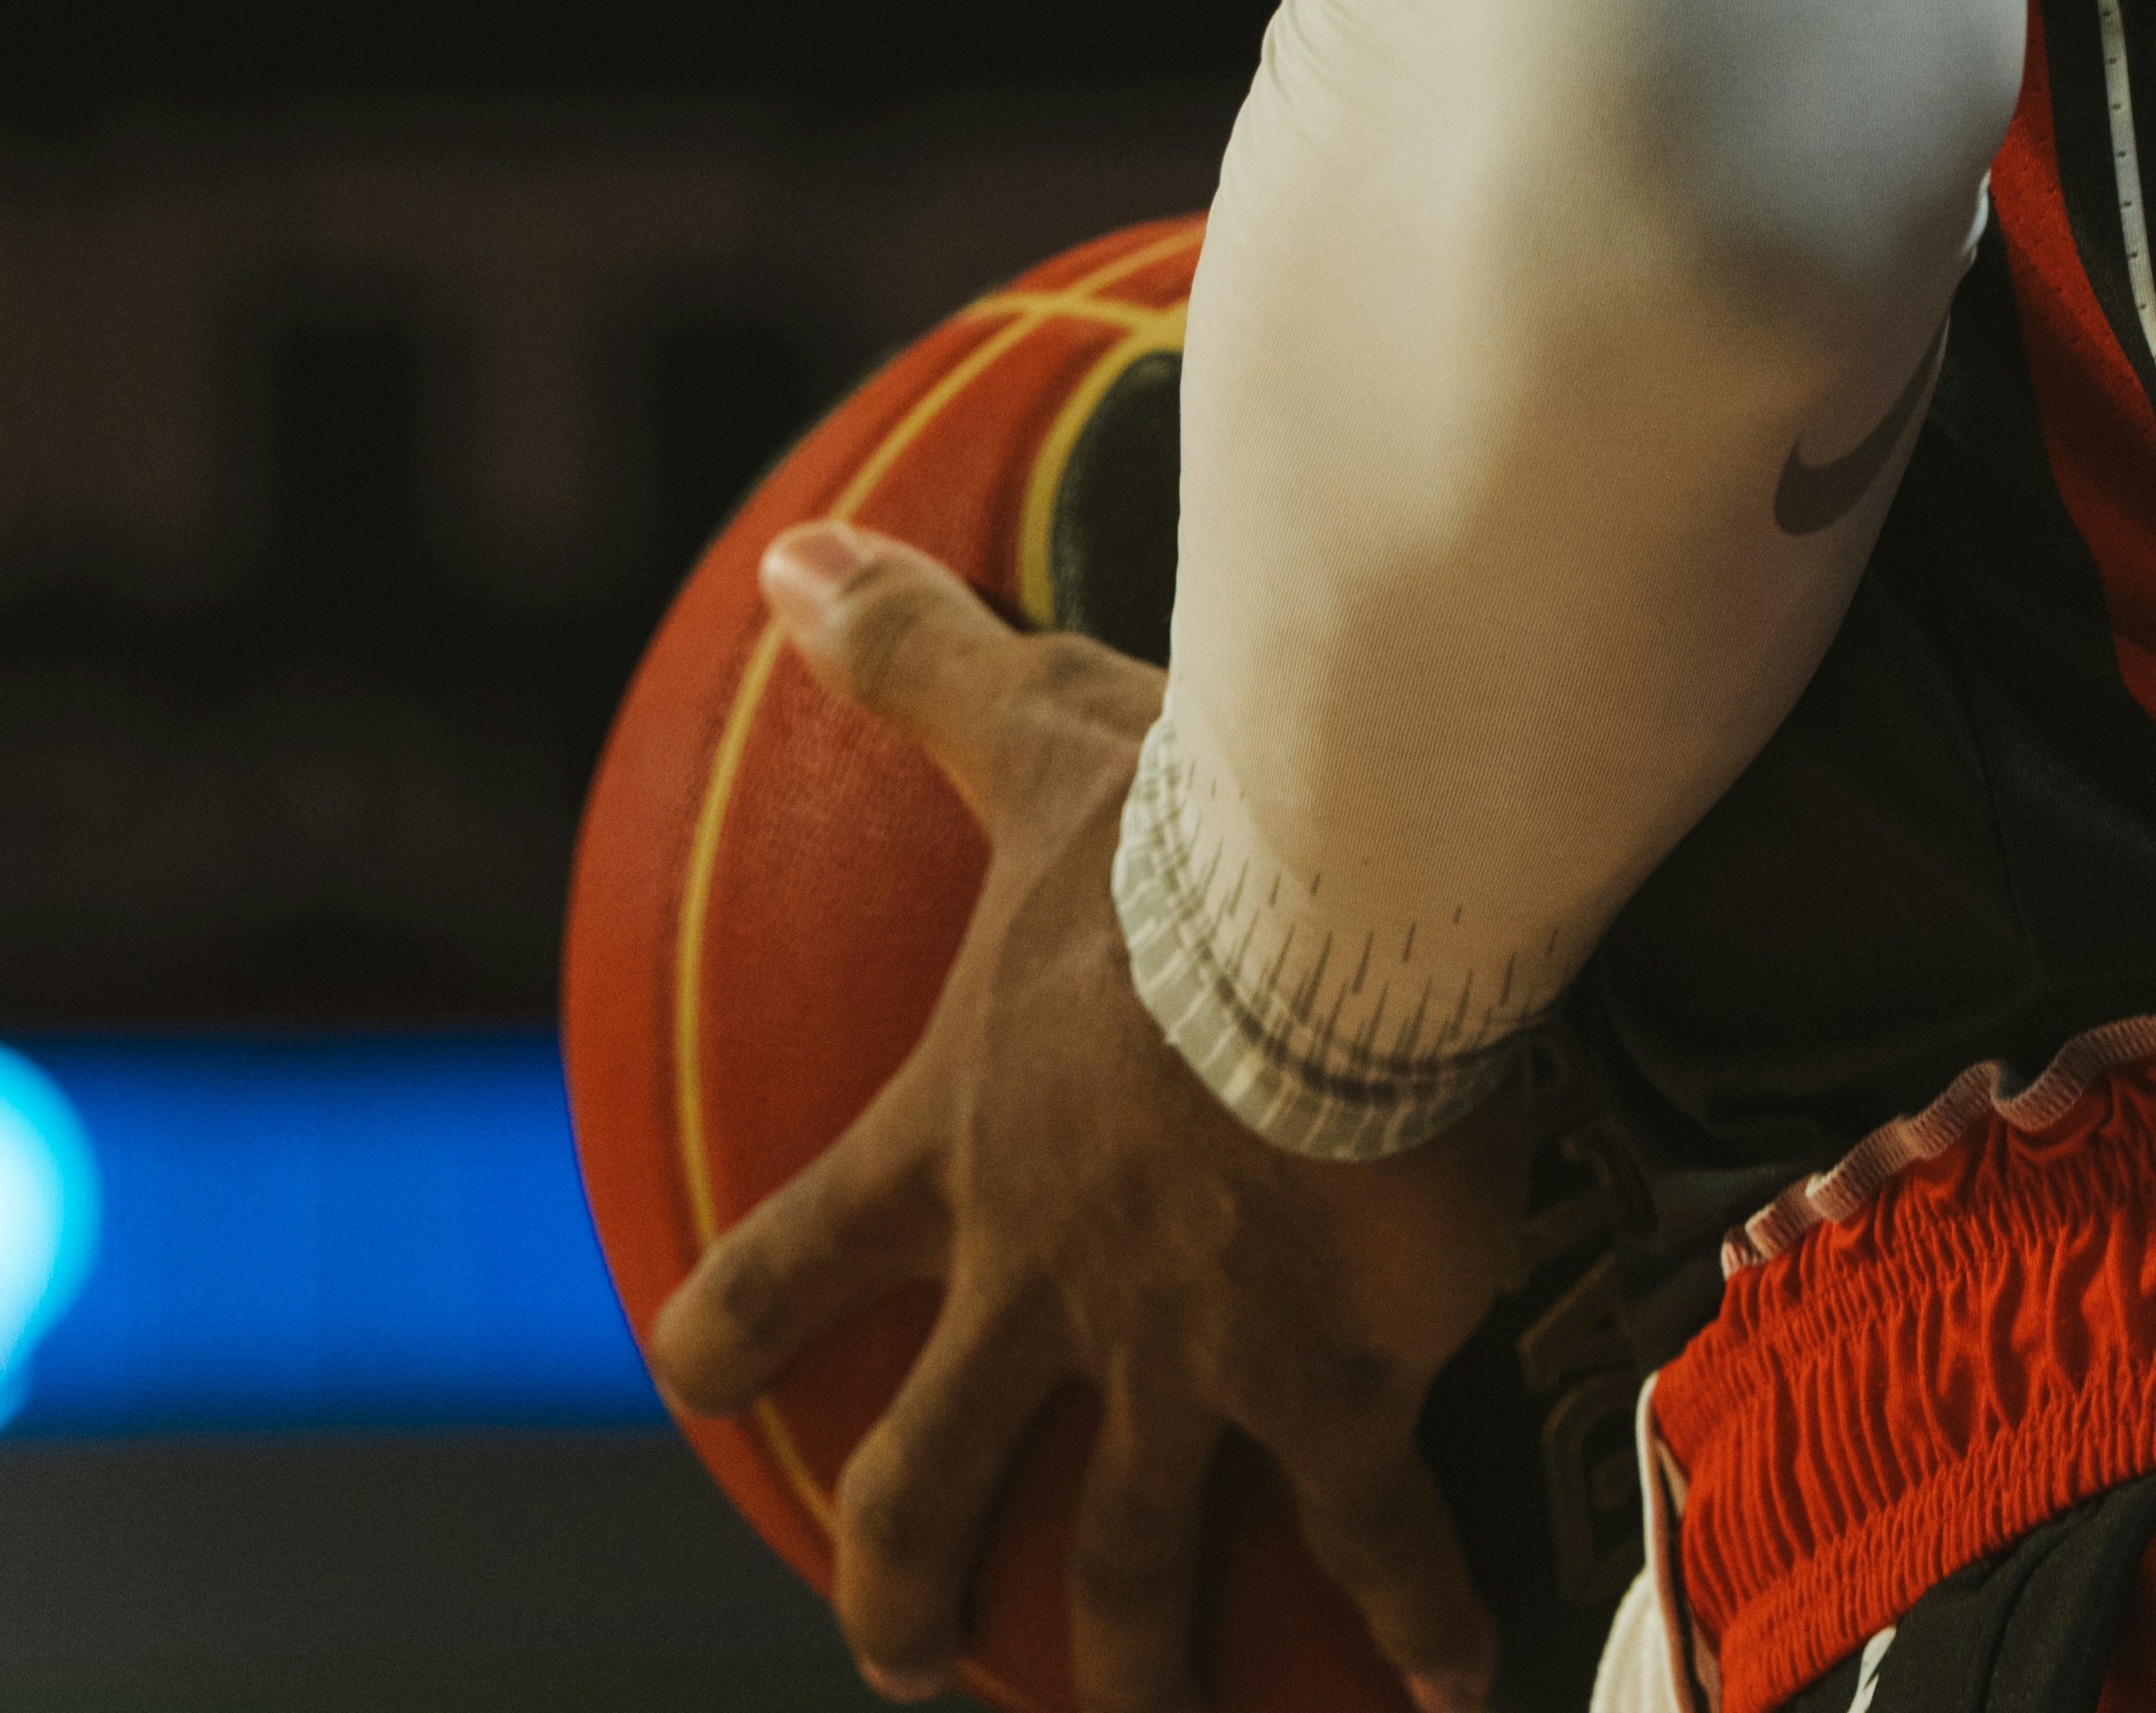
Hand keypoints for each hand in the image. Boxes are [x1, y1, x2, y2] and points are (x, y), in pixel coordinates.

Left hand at [650, 524, 1529, 1712]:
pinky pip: (1369, 1540)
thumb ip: (907, 660)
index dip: (731, 1325)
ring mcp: (1180, 1360)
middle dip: (899, 1591)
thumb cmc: (1177, 822)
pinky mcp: (1326, 1390)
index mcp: (959, 1150)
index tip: (698, 1381)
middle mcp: (1044, 1287)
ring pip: (1123, 1569)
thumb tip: (788, 558)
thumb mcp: (1026, 727)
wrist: (1336, 920)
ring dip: (1124, 1672)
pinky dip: (1417, 1627)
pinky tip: (1458, 1695)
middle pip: (926, 1485)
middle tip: (898, 1660)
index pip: (788, 1261)